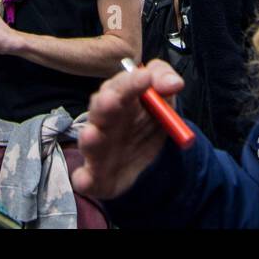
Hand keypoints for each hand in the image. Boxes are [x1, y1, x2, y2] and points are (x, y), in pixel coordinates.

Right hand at [72, 59, 183, 199]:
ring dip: (90, 139)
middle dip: (104, 105)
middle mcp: (104, 122)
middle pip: (100, 110)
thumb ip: (164, 80)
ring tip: (91, 135)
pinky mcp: (96, 177)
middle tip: (111, 100)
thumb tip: (174, 83)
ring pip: (90, 143)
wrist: (145, 161)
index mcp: (119, 99)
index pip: (121, 85)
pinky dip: (84, 179)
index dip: (131, 81)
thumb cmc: (147, 120)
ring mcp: (98, 149)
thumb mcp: (162, 97)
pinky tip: (84, 180)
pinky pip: (86, 178)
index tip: (145, 77)